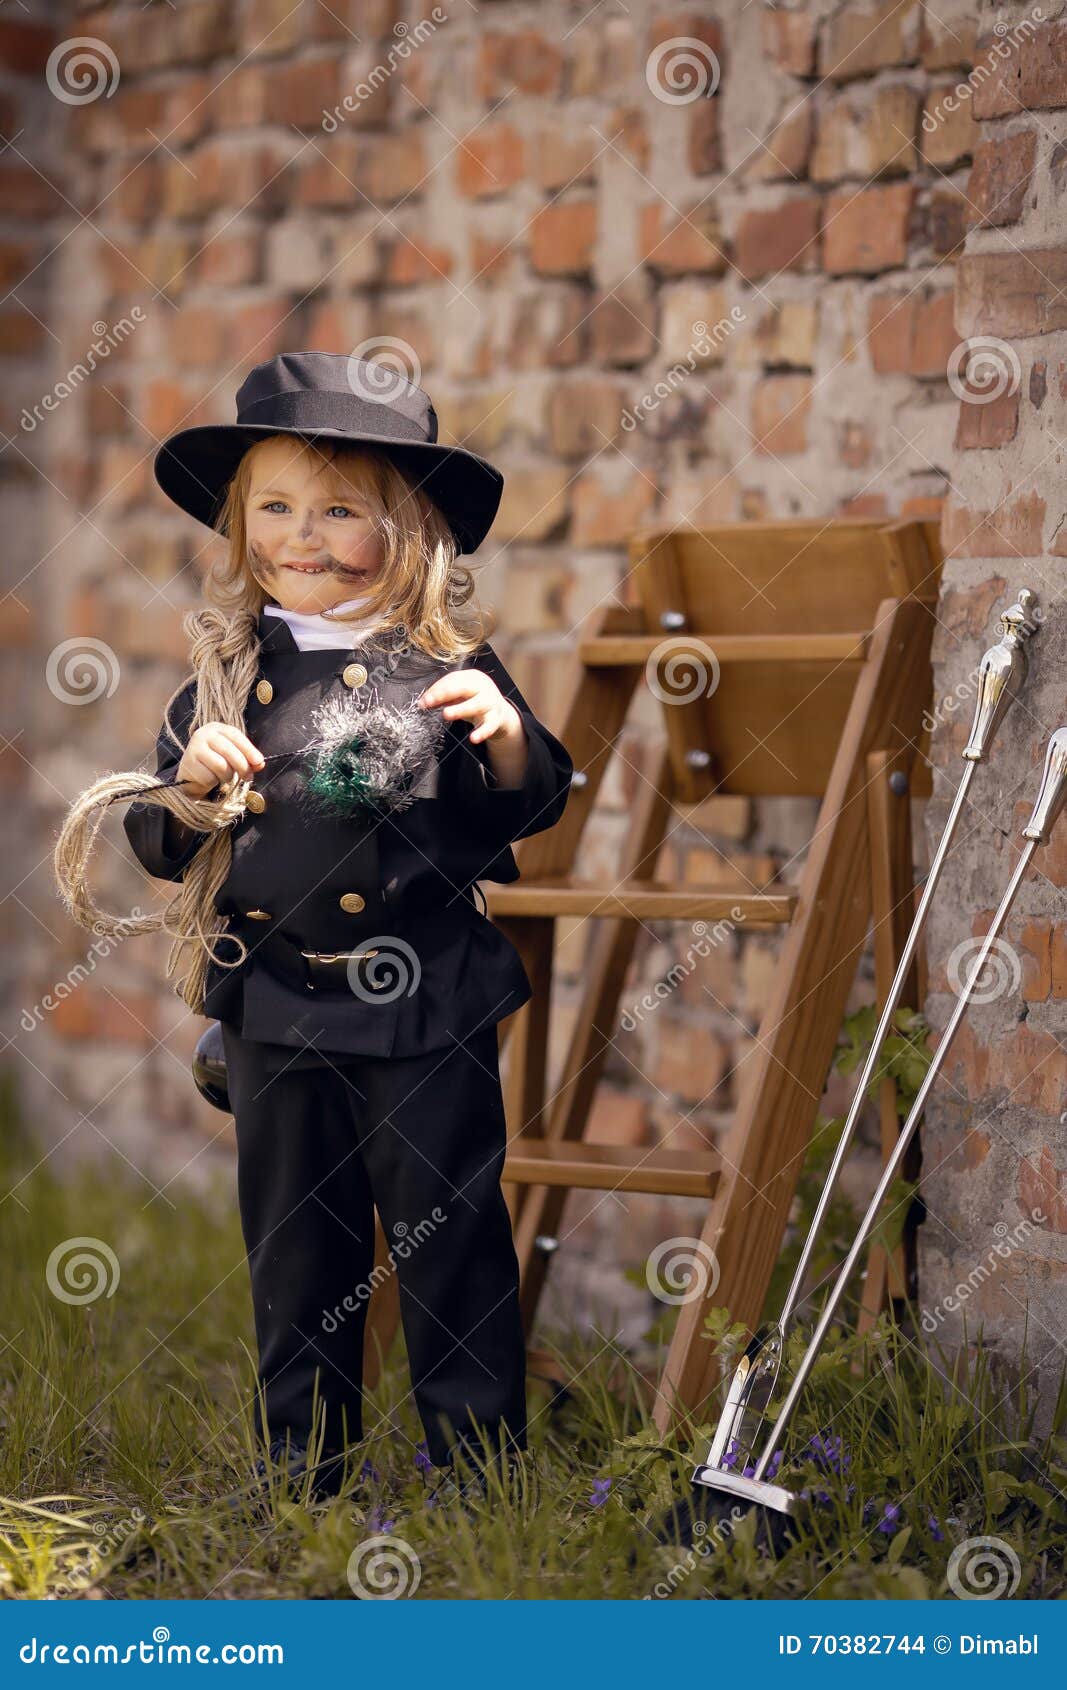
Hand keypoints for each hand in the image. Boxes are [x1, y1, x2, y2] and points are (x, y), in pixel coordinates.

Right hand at [176, 723, 264, 797]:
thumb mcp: (232, 756)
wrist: (190, 772)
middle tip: (248, 777)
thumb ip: (247, 758)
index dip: (249, 749)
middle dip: (243, 766)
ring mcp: (194, 748)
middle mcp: (203, 734)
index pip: (235, 735)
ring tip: (224, 777)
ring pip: (221, 766)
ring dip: (227, 776)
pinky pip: (209, 778)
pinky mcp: (188, 764)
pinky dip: (213, 783)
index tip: (259, 762)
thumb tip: (260, 764)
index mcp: (216, 728)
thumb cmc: (215, 761)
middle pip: (229, 751)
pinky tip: (210, 780)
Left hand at [418, 671, 528, 786]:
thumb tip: (423, 702)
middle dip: (444, 693)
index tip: (423, 701)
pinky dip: (482, 732)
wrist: (501, 714)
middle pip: (463, 687)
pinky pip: (489, 726)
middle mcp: (483, 687)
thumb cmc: (475, 701)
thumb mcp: (460, 696)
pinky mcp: (497, 718)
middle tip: (428, 702)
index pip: (452, 679)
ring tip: (446, 714)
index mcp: (473, 677)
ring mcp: (491, 702)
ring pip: (476, 705)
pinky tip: (473, 738)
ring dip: (460, 709)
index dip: (436, 689)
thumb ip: (443, 697)